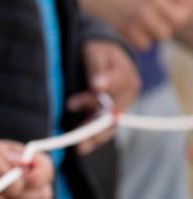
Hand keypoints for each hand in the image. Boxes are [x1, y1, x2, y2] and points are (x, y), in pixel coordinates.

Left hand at [64, 39, 137, 154]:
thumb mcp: (94, 52)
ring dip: (94, 137)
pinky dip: (95, 137)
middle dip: (92, 127)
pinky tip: (83, 146)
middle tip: (76, 140)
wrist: (104, 52)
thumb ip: (96, 68)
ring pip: (110, 124)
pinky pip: (106, 127)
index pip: (107, 94)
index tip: (69, 105)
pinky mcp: (114, 111)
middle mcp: (129, 93)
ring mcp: (123, 103)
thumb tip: (99, 86)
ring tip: (79, 149)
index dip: (88, 101)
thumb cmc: (97, 49)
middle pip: (111, 114)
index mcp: (126, 76)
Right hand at [74, 0, 192, 50]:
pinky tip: (135, 33)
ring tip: (148, 27)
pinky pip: (145, 43)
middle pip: (178, 17)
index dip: (180, 2)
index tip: (169, 5)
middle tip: (162, 19)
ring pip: (163, 33)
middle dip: (172, 20)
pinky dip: (142, 41)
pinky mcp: (125, 26)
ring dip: (157, 32)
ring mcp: (137, 12)